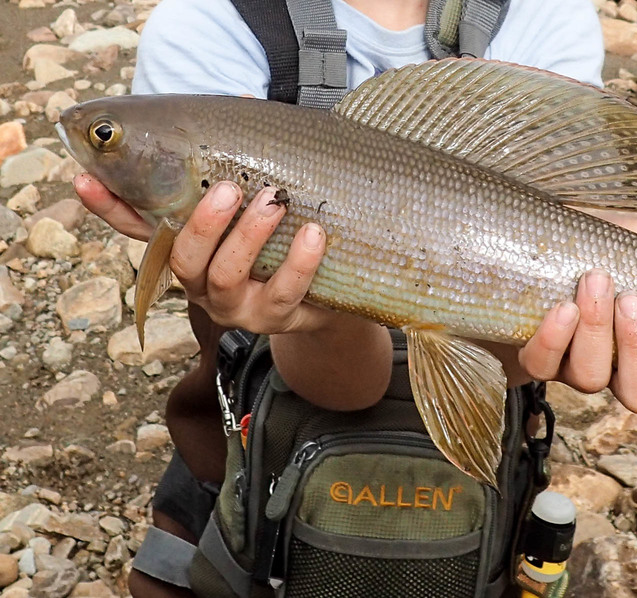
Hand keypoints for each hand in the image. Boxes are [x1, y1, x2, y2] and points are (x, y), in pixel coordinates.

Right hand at [75, 174, 333, 334]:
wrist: (332, 287)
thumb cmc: (284, 233)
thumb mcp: (261, 196)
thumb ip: (245, 157)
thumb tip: (244, 100)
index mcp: (189, 246)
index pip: (138, 228)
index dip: (110, 206)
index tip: (85, 178)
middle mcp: (203, 281)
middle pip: (183, 257)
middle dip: (203, 222)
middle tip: (228, 189)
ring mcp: (237, 304)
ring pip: (226, 276)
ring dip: (248, 237)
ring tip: (273, 202)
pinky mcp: (275, 318)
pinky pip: (283, 292)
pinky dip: (299, 262)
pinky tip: (313, 234)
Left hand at [518, 219, 636, 427]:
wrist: (546, 238)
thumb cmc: (610, 247)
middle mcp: (618, 370)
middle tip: (634, 300)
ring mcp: (576, 368)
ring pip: (591, 379)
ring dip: (597, 331)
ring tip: (596, 279)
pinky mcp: (537, 357)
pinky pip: (543, 366)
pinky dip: (554, 340)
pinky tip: (563, 307)